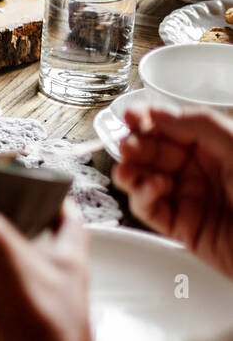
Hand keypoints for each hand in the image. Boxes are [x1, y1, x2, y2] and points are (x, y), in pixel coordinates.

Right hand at [114, 107, 232, 277]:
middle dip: (135, 146)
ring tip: (128, 168)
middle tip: (126, 145)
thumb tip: (159, 113)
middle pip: (152, 152)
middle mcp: (199, 171)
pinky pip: (149, 208)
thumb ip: (199, 125)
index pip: (172, 128)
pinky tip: (154, 188)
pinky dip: (142, 196)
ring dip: (130, 171)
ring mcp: (187, 198)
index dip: (149, 120)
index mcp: (214, 148)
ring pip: (143, 179)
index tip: (130, 116)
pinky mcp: (179, 226)